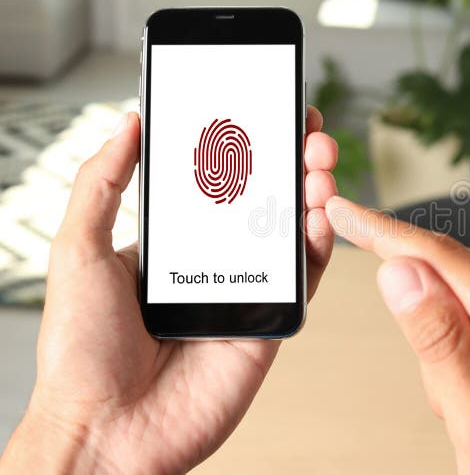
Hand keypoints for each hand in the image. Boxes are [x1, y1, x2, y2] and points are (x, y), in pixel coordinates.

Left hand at [1, 107, 337, 473]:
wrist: (105, 431)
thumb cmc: (81, 350)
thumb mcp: (78, 251)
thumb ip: (101, 184)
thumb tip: (126, 124)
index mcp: (176, 244)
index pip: (221, 183)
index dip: (249, 147)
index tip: (266, 112)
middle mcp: (216, 264)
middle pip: (266, 202)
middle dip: (291, 161)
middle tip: (305, 130)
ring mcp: (246, 293)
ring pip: (291, 233)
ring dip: (312, 192)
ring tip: (317, 163)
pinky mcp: (270, 325)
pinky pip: (302, 278)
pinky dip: (318, 244)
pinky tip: (317, 214)